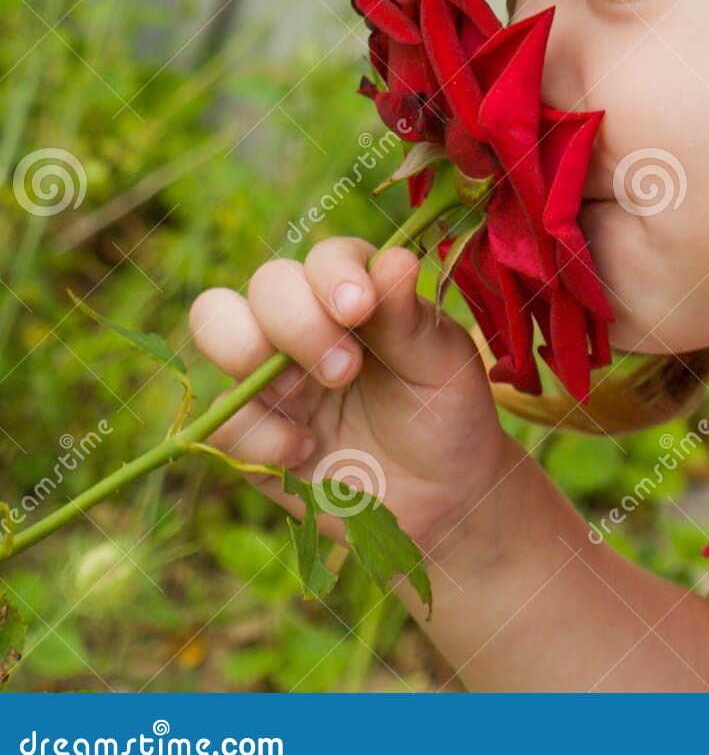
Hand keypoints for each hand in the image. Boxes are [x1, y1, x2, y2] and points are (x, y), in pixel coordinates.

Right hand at [187, 237, 526, 573]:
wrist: (439, 496)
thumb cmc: (446, 414)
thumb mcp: (441, 365)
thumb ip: (407, 318)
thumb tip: (394, 259)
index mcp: (359, 295)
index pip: (326, 258)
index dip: (333, 275)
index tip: (360, 309)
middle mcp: (307, 322)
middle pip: (266, 285)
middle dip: (297, 322)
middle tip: (345, 372)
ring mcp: (270, 373)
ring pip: (216, 323)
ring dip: (249, 352)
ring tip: (302, 394)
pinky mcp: (249, 429)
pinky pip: (221, 414)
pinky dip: (259, 434)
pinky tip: (306, 450)